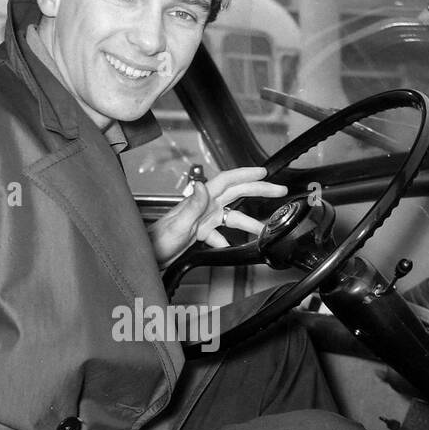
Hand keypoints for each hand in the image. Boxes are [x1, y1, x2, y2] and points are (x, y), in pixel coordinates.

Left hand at [149, 167, 287, 265]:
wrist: (148, 257)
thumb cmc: (158, 241)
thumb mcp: (177, 225)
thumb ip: (192, 206)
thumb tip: (204, 186)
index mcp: (200, 200)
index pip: (228, 180)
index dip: (246, 174)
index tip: (264, 172)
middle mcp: (204, 206)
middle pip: (236, 193)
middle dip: (259, 191)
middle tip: (279, 191)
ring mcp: (203, 218)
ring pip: (233, 216)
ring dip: (249, 222)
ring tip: (264, 229)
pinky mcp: (200, 232)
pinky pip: (220, 233)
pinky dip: (228, 239)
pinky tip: (231, 247)